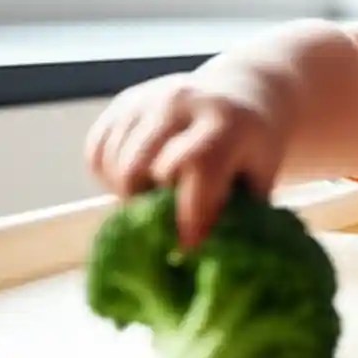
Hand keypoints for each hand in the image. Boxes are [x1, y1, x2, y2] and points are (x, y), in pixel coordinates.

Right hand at [84, 72, 286, 247]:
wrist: (240, 96)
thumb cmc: (251, 152)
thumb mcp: (259, 179)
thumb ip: (235, 215)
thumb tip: (203, 260)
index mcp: (228, 122)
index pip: (198, 164)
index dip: (190, 211)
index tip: (188, 246)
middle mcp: (184, 102)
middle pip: (143, 166)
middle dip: (150, 206)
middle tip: (169, 223)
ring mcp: (149, 98)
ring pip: (115, 163)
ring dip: (130, 194)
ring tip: (157, 199)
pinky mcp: (123, 102)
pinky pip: (97, 153)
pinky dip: (110, 177)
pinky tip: (140, 179)